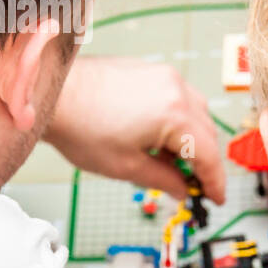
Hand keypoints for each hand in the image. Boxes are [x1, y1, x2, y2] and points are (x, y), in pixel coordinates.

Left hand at [43, 56, 225, 204]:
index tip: (215, 198)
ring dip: (191, 139)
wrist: (53, 94)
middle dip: (202, 161)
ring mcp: (163, 75)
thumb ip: (163, 180)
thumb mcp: (125, 167)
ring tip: (169, 163)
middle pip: (206, 131)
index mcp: (175, 113)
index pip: (208, 153)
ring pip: (195, 113)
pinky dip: (177, 120)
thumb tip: (182, 190)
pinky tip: (157, 139)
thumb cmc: (81, 127)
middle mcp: (175, 88)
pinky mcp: (150, 70)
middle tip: (192, 186)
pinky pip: (178, 98)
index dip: (214, 181)